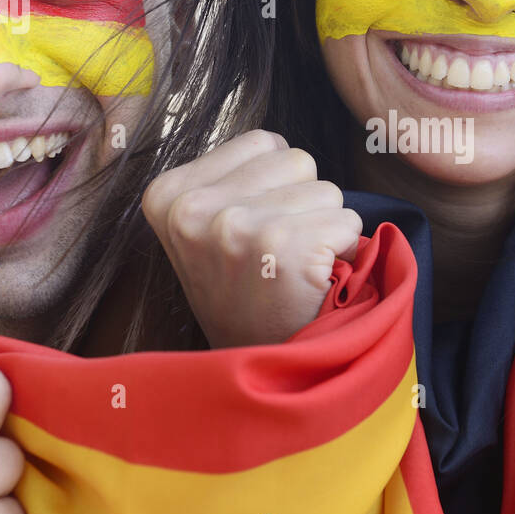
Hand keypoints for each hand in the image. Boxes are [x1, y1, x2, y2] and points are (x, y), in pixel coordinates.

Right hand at [142, 129, 362, 349]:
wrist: (254, 372)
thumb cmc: (242, 294)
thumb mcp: (206, 230)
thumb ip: (230, 180)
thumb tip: (278, 143)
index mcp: (167, 195)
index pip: (264, 142)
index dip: (277, 186)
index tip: (253, 234)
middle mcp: (193, 209)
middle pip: (298, 160)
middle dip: (302, 203)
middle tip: (276, 256)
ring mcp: (236, 228)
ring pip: (327, 190)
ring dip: (324, 228)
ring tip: (292, 269)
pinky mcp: (281, 249)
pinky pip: (347, 222)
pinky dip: (343, 250)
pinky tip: (311, 281)